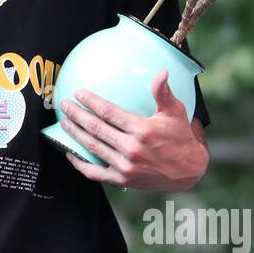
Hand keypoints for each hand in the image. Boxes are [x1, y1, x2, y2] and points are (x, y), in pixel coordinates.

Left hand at [58, 70, 208, 191]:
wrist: (189, 171)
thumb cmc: (181, 137)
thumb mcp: (176, 112)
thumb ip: (163, 93)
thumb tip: (161, 72)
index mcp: (142, 130)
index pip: (108, 112)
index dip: (91, 101)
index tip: (78, 93)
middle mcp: (132, 148)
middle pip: (96, 129)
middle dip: (77, 115)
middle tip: (64, 105)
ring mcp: (125, 166)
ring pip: (93, 147)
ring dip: (75, 134)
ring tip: (64, 123)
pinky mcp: (123, 180)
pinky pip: (95, 173)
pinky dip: (80, 164)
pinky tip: (70, 153)